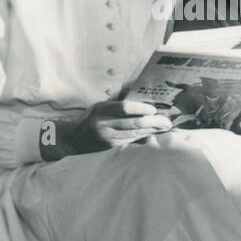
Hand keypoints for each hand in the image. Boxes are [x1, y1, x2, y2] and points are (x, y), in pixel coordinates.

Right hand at [45, 100, 171, 158]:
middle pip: (134, 123)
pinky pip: (131, 141)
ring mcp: (107, 137)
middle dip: (154, 122)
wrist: (73, 139)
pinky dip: (144, 137)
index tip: (153, 109)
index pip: (124, 108)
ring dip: (152, 131)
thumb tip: (138, 92)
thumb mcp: (100, 106)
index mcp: (100, 110)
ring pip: (135, 134)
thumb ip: (117, 102)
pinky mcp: (111, 147)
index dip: (141, 109)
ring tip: (165, 127)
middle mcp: (103, 124)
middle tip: (167, 121)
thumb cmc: (90, 118)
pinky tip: (154, 134)